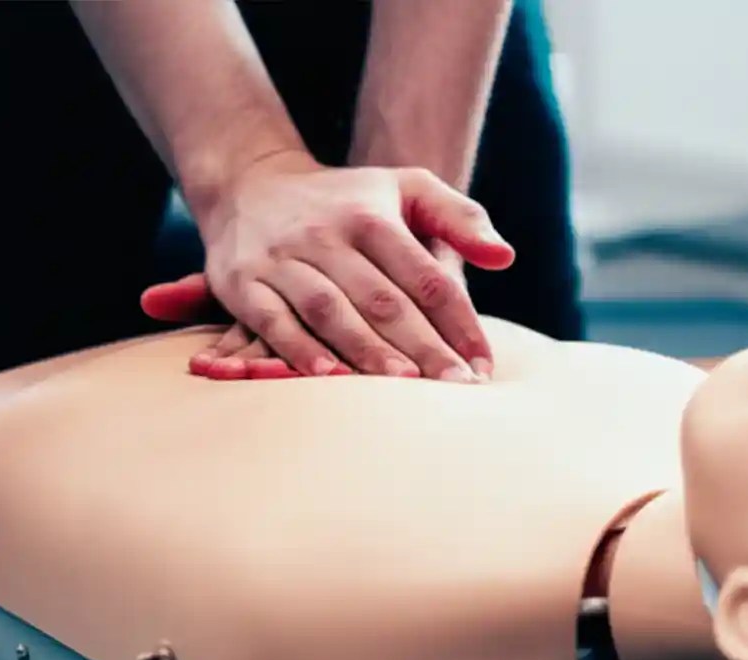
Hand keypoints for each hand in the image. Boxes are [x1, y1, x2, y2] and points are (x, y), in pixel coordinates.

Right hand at [185, 151, 511, 380]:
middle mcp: (326, 235)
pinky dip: (299, 350)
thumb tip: (504, 259)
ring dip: (366, 349)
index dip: (459, 322)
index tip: (482, 366)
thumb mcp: (405, 187)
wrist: (249, 182)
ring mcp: (283, 259)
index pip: (426, 277)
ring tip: (403, 387)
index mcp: (372, 216)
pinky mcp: (243, 283)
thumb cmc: (346, 198)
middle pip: (383, 298)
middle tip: (454, 387)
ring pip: (330, 309)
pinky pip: (273, 320)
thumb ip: (460, 218)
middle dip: (422, 346)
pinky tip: (329, 378)